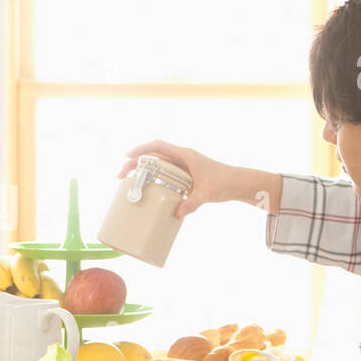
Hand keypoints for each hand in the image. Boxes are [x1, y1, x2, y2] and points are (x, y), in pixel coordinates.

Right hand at [118, 141, 281, 218]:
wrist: (239, 183)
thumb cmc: (225, 182)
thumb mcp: (206, 194)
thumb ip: (191, 203)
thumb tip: (176, 214)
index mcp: (186, 155)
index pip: (158, 146)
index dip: (140, 149)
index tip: (126, 156)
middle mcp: (182, 157)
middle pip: (153, 155)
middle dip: (135, 162)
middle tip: (121, 175)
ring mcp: (183, 165)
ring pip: (157, 163)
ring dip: (142, 169)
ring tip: (128, 181)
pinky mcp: (185, 174)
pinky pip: (165, 172)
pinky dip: (153, 176)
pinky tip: (147, 187)